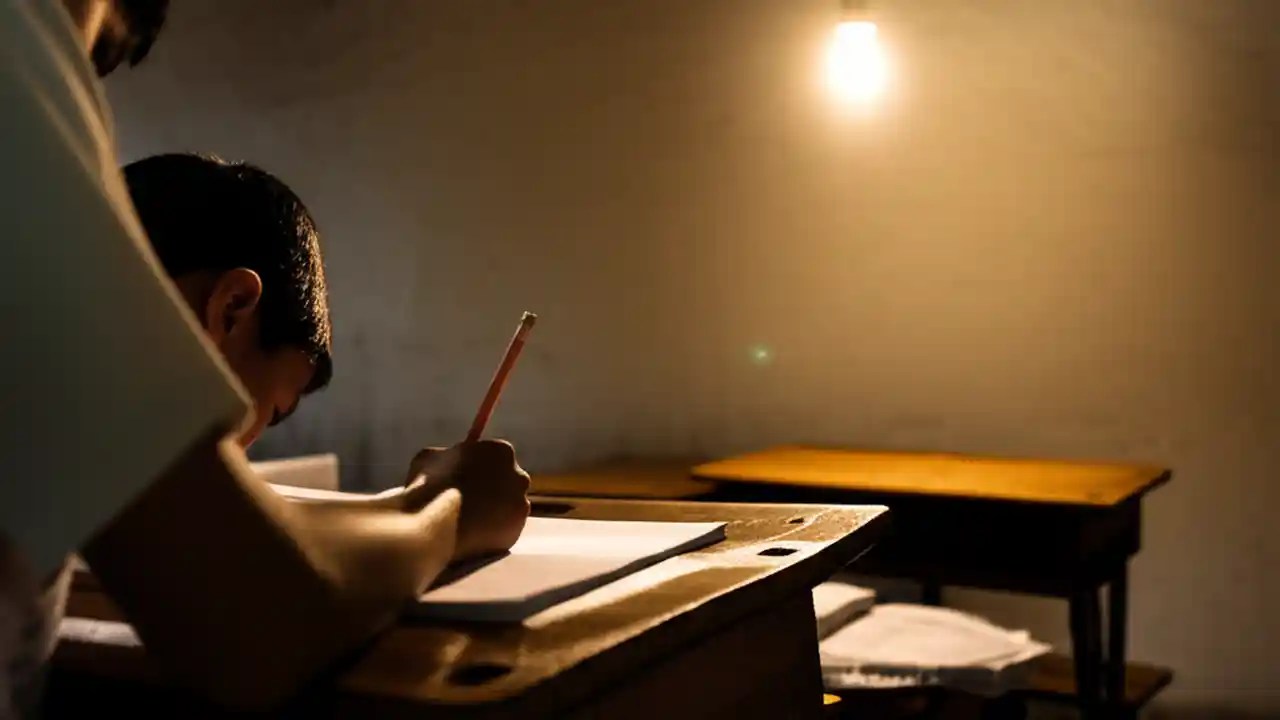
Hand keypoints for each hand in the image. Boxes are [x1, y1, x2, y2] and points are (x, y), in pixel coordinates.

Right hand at [404, 440, 530, 559]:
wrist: (434, 525)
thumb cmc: (429, 485)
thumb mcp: (430, 457)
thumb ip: (446, 456)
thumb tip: (446, 461)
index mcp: (502, 451)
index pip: (496, 457)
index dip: (481, 468)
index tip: (468, 478)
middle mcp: (519, 475)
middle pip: (508, 481)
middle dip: (492, 489)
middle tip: (470, 501)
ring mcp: (521, 503)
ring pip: (508, 507)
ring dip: (494, 512)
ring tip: (468, 521)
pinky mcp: (517, 530)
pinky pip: (504, 530)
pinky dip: (492, 532)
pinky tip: (473, 535)